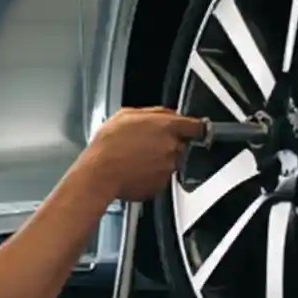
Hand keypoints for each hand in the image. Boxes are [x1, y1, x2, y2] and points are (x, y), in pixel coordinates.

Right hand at [79, 107, 204, 200]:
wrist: (99, 174)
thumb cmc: (108, 145)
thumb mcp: (126, 114)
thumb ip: (154, 112)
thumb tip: (167, 114)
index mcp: (168, 127)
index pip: (197, 126)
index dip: (195, 128)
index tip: (195, 129)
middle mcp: (172, 148)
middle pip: (182, 145)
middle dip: (170, 144)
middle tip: (148, 144)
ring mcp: (168, 168)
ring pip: (171, 162)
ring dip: (159, 160)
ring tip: (137, 158)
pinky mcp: (161, 185)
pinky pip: (161, 177)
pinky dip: (152, 174)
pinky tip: (135, 169)